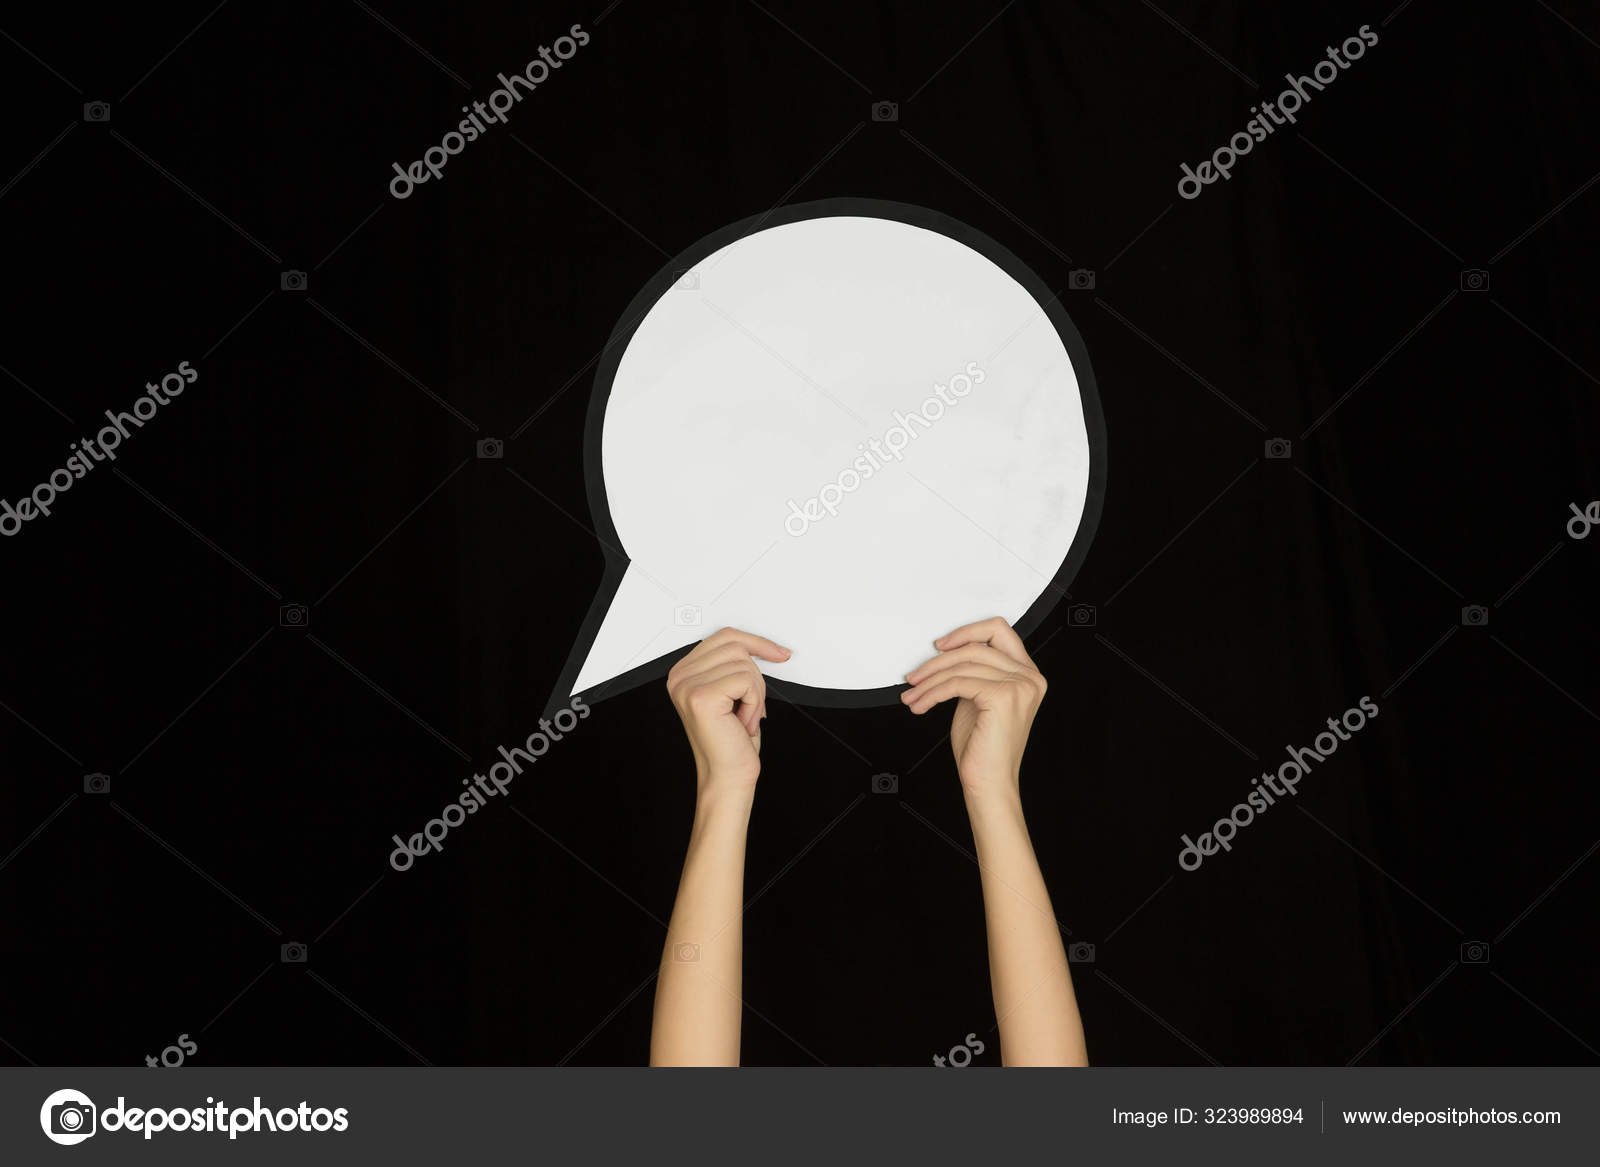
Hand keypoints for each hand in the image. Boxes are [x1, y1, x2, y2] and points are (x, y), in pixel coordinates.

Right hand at [666, 627, 790, 793]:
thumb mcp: (734, 693)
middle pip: (735, 647)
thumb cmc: (731, 741)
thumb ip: (734, 665)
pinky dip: (754, 703)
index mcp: (683, 672)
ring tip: (744, 716)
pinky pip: (746, 681)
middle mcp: (679, 677)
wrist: (728, 776)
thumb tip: (762, 646)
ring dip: (755, 693)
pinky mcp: (701, 697)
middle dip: (755, 678)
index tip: (778, 653)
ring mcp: (687, 686)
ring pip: (743, 663)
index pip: (724, 637)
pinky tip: (742, 722)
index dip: (756, 643)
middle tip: (750, 706)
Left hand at [902, 617, 1046, 803]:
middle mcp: (1029, 677)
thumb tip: (945, 655)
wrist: (989, 782)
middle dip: (936, 662)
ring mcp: (1019, 686)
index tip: (940, 646)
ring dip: (928, 680)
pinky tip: (921, 704)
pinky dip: (932, 693)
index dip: (966, 632)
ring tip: (913, 695)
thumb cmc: (983, 748)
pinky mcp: (1003, 697)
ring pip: (961, 666)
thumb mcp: (977, 699)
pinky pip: (956, 683)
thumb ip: (973, 673)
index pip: (998, 630)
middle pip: (974, 648)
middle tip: (915, 677)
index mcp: (1027, 674)